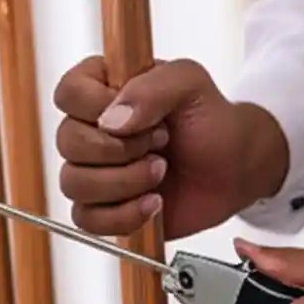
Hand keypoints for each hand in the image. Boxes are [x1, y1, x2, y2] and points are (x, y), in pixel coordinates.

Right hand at [52, 56, 288, 239]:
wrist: (235, 169)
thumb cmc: (212, 122)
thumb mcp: (191, 84)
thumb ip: (153, 87)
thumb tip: (112, 120)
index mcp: (103, 89)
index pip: (68, 93)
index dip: (97, 108)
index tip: (139, 117)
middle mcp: (91, 128)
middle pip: (68, 143)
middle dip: (120, 150)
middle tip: (160, 145)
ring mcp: (93, 170)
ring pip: (73, 183)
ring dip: (124, 183)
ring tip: (160, 173)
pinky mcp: (102, 207)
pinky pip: (86, 219)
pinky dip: (123, 216)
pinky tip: (153, 204)